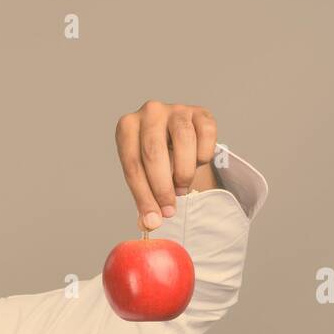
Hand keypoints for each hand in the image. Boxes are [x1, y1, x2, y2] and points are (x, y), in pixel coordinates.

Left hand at [115, 101, 218, 231]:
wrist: (175, 138)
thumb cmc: (154, 161)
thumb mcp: (143, 177)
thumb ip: (145, 199)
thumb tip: (150, 224)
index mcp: (127, 127)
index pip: (132, 164)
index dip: (143, 196)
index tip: (154, 219)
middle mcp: (149, 112)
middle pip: (154, 152)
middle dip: (162, 187)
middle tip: (170, 209)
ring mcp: (176, 109)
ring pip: (183, 141)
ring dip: (184, 173)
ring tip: (182, 187)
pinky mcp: (200, 112)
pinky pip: (206, 136)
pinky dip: (203, 156)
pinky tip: (197, 163)